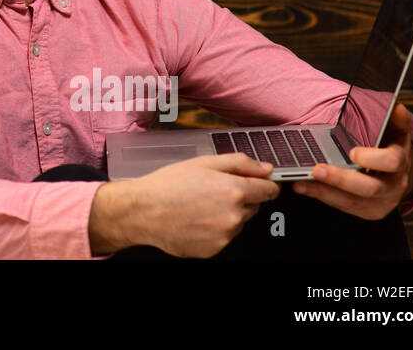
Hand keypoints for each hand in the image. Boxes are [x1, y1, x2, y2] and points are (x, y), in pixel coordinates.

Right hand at [112, 154, 279, 257]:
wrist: (143, 211)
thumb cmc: (168, 185)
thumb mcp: (203, 162)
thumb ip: (240, 162)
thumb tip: (265, 168)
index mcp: (234, 191)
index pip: (270, 190)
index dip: (263, 184)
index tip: (255, 182)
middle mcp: (234, 216)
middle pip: (254, 206)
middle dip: (240, 198)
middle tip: (213, 191)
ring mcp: (225, 236)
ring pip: (238, 222)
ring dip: (227, 214)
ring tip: (200, 205)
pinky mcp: (215, 249)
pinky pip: (224, 237)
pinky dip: (214, 229)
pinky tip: (196, 219)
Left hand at [292, 103, 412, 219]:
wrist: (396, 173)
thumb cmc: (388, 147)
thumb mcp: (394, 132)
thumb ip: (393, 119)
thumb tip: (396, 106)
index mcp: (400, 161)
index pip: (392, 162)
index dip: (373, 159)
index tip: (352, 153)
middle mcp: (394, 185)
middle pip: (370, 187)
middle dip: (341, 179)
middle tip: (317, 169)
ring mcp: (382, 201)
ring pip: (353, 201)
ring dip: (325, 191)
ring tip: (301, 180)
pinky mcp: (369, 211)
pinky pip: (345, 207)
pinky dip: (322, 196)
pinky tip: (303, 187)